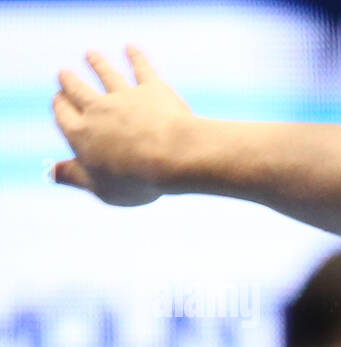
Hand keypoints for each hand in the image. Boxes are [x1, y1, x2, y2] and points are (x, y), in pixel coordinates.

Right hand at [52, 46, 192, 205]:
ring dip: (97, 63)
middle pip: (79, 91)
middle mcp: (99, 110)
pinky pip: (142, 69)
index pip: (64, 116)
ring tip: (90, 55)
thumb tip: (53, 172)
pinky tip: (131, 48)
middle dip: (70, 81)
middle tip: (64, 73)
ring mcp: (125, 97)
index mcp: (82, 133)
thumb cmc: (136, 179)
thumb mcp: (100, 188)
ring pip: (106, 75)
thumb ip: (75, 176)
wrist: (172, 156)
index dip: (61, 107)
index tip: (59, 100)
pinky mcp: (153, 90)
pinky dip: (136, 57)